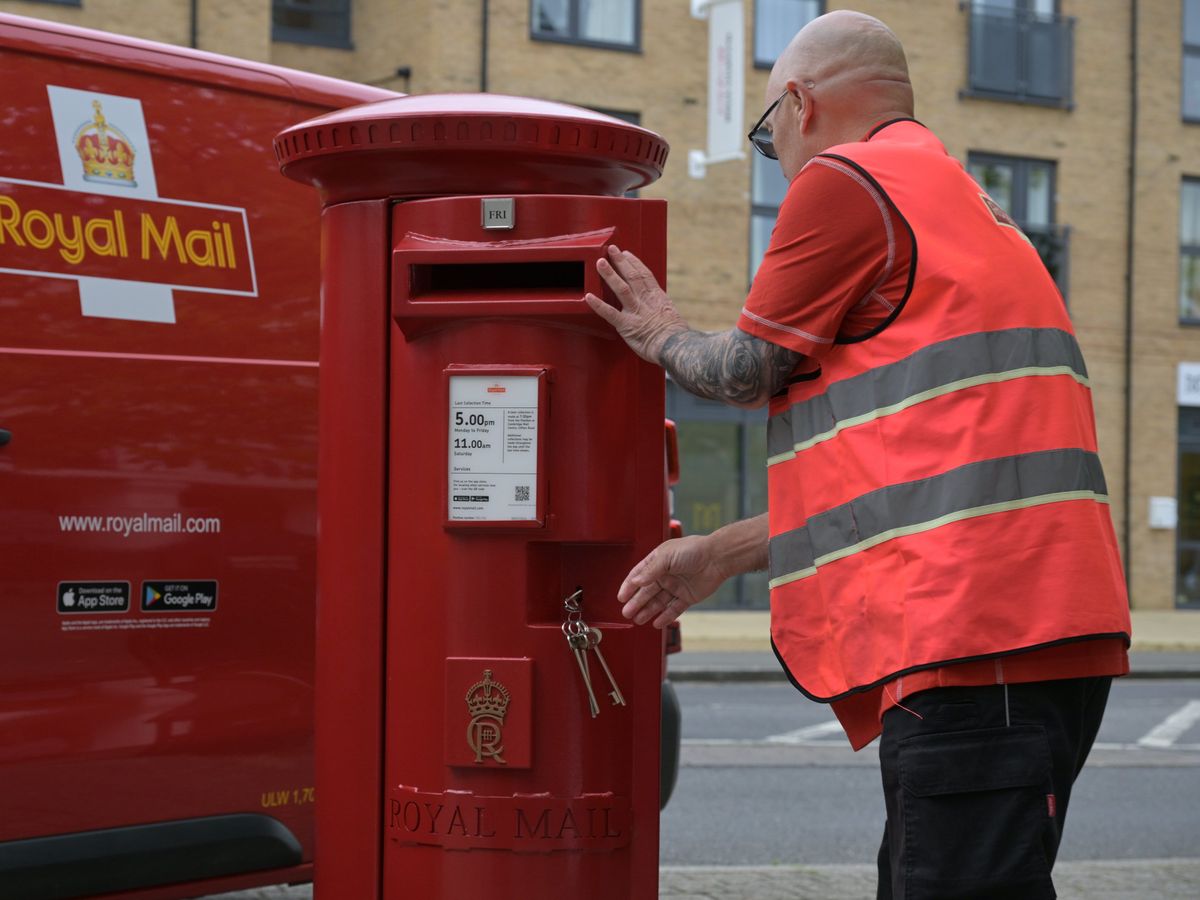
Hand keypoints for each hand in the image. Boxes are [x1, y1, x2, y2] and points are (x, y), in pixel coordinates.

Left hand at [584, 244, 687, 363]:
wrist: (674, 345)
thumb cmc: (675, 335)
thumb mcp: (672, 315)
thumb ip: (662, 309)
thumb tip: (661, 309)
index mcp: (657, 297)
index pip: (645, 275)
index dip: (634, 263)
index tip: (627, 254)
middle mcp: (645, 301)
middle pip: (632, 276)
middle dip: (621, 261)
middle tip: (611, 249)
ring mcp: (635, 312)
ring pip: (621, 288)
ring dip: (610, 274)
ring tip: (600, 263)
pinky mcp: (626, 325)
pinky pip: (610, 313)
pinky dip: (598, 305)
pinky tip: (589, 297)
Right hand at [617, 534, 728, 627]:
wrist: (717, 558)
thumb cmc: (692, 550)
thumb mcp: (666, 557)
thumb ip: (650, 571)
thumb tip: (635, 581)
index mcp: (658, 561)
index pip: (639, 575)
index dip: (629, 586)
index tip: (621, 597)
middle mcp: (666, 575)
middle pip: (647, 591)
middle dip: (636, 603)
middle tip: (627, 613)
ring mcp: (676, 586)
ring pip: (659, 602)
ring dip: (648, 611)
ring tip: (638, 620)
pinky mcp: (688, 597)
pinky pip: (674, 609)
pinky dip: (666, 617)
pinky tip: (656, 623)